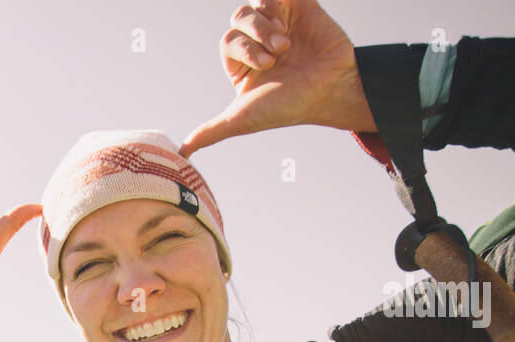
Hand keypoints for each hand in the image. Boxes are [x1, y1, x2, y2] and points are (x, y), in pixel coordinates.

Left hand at [180, 0, 374, 156]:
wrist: (332, 88)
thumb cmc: (289, 106)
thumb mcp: (243, 120)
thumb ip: (211, 131)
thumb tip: (182, 153)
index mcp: (243, 65)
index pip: (228, 41)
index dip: (243, 49)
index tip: (266, 65)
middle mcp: (259, 42)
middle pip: (239, 19)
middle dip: (255, 36)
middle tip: (276, 56)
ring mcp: (280, 23)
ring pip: (255, 4)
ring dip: (266, 23)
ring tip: (286, 43)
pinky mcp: (299, 7)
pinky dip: (277, 1)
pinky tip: (288, 20)